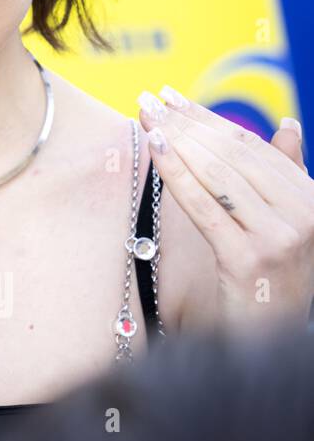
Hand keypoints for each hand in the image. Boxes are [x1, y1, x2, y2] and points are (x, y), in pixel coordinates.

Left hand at [138, 88, 311, 326]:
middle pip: (232, 155)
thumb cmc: (274, 281)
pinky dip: (175, 171)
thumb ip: (287, 175)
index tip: (172, 95)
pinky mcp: (247, 258)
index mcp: (313, 199)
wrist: (271, 344)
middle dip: (186, 122)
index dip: (209, 118)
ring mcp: (278, 237)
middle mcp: (304, 214)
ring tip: (144, 114)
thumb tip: (288, 125)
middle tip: (148, 97)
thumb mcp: (289, 226)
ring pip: (217, 175)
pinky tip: (153, 145)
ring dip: (176, 138)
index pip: (252, 147)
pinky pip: (203, 205)